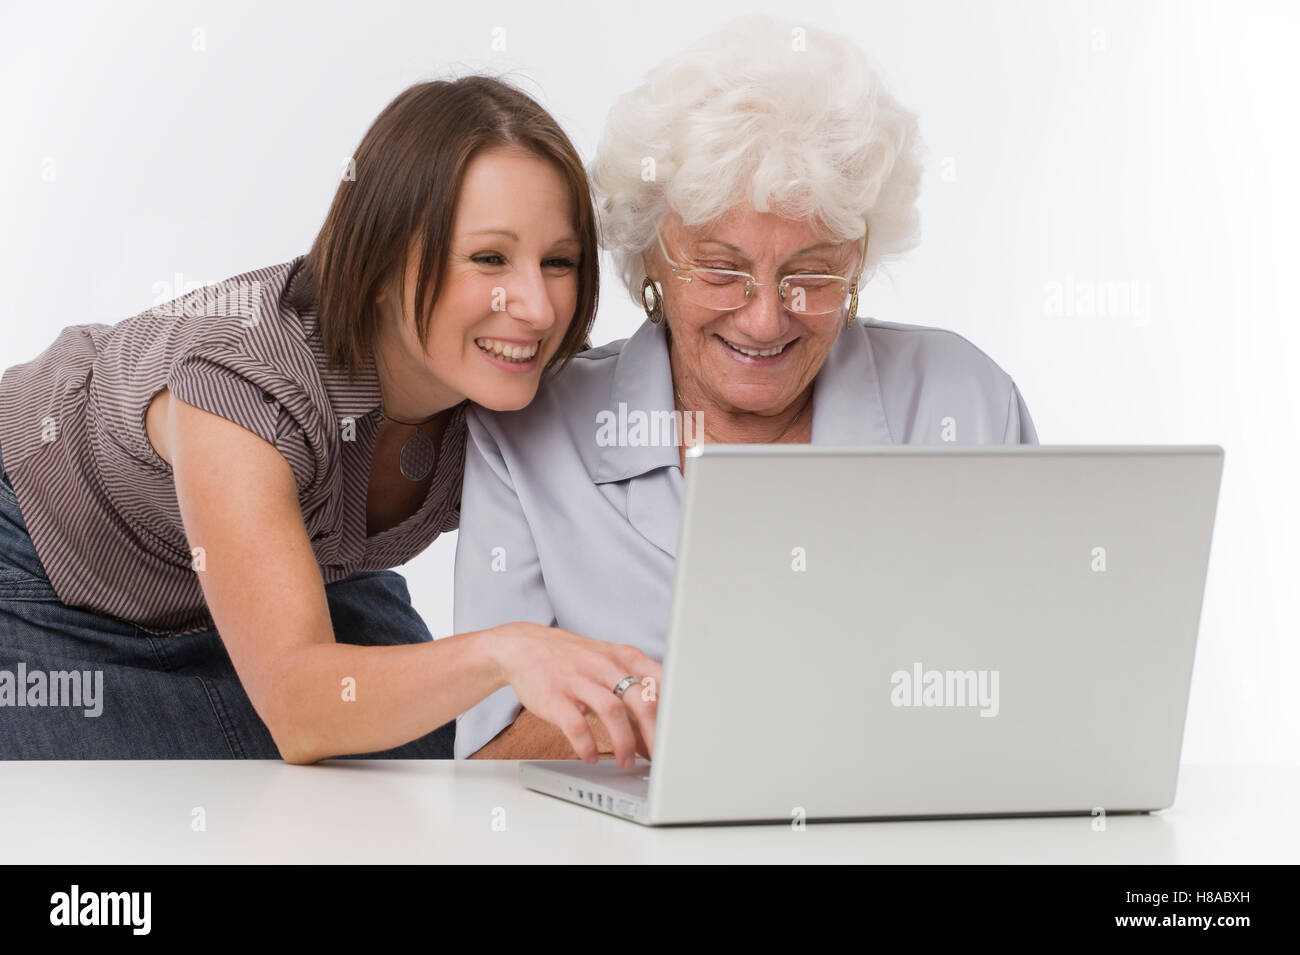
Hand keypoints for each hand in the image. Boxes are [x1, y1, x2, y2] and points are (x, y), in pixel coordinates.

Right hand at [487, 622, 660, 767]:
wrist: (524, 647)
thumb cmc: (573, 659)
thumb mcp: (609, 661)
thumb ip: (632, 689)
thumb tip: (654, 730)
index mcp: (623, 656)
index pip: (660, 681)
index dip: (672, 711)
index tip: (677, 735)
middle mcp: (604, 665)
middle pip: (641, 699)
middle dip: (655, 734)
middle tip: (660, 758)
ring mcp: (579, 680)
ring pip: (611, 711)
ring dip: (624, 742)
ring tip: (627, 761)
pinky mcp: (555, 697)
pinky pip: (576, 726)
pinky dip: (587, 746)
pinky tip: (591, 756)